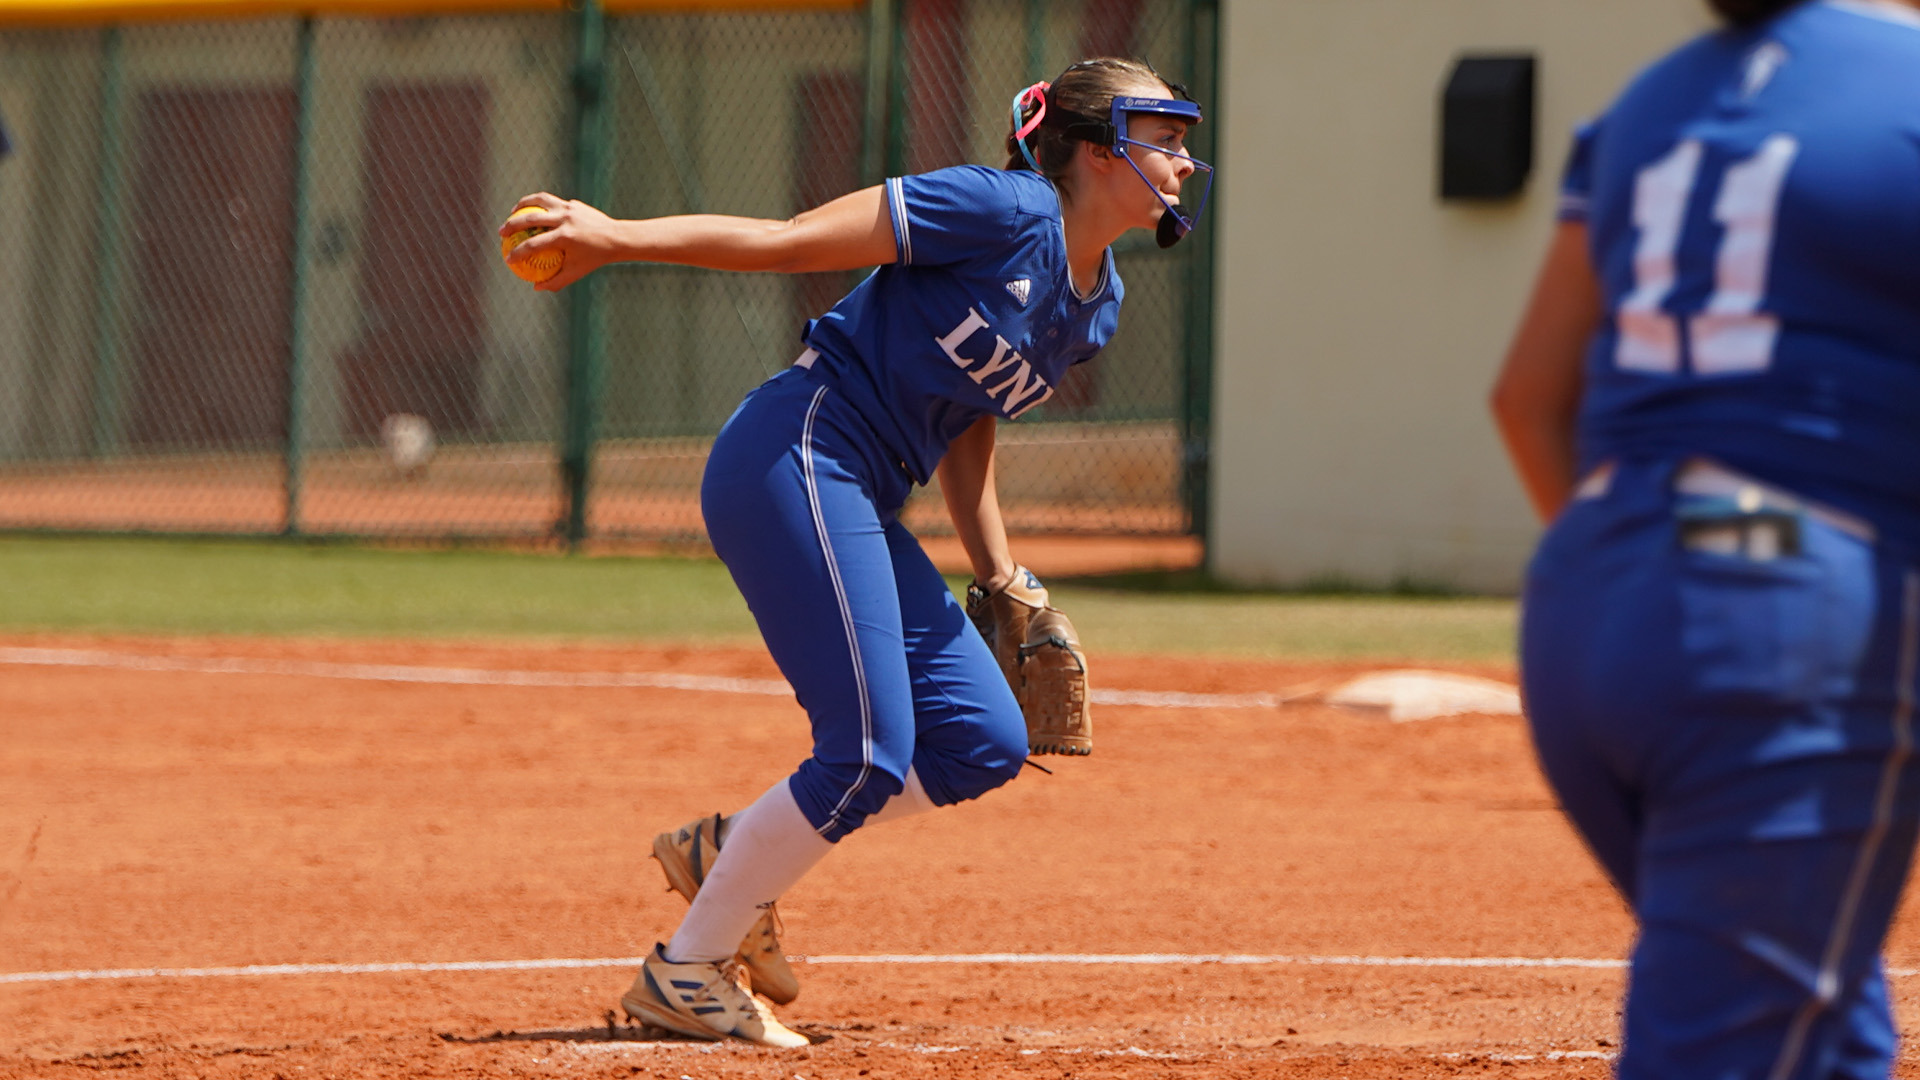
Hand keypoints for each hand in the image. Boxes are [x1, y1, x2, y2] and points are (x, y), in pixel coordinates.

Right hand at [498, 192, 622, 291]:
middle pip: (530, 219)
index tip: (508, 259)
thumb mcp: (576, 272)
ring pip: (539, 201)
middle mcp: (565, 220)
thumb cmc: (595, 258)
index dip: (518, 253)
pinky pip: (551, 201)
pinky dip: (538, 204)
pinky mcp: (572, 203)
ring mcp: (569, 208)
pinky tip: (532, 210)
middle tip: (501, 232)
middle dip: (512, 225)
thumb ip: (555, 281)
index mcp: (565, 238)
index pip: (534, 245)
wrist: (617, 238)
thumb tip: (536, 287)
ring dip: (522, 204)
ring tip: (512, 212)